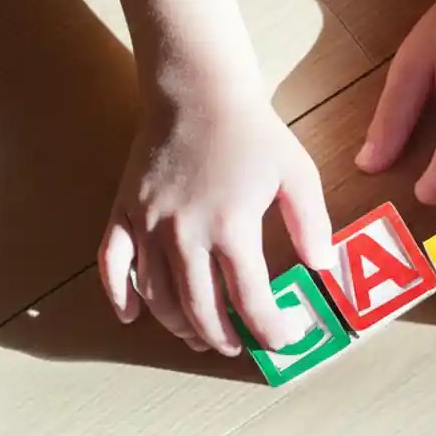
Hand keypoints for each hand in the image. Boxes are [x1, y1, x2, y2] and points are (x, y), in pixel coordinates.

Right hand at [100, 83, 333, 355]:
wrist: (197, 89)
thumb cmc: (251, 131)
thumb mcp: (298, 174)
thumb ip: (314, 225)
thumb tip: (323, 269)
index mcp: (232, 228)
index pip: (252, 302)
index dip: (271, 331)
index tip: (285, 338)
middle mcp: (185, 235)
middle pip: (202, 312)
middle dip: (225, 338)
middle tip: (240, 345)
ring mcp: (149, 225)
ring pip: (159, 298)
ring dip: (181, 326)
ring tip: (201, 335)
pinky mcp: (124, 212)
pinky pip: (112, 266)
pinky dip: (119, 297)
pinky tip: (132, 315)